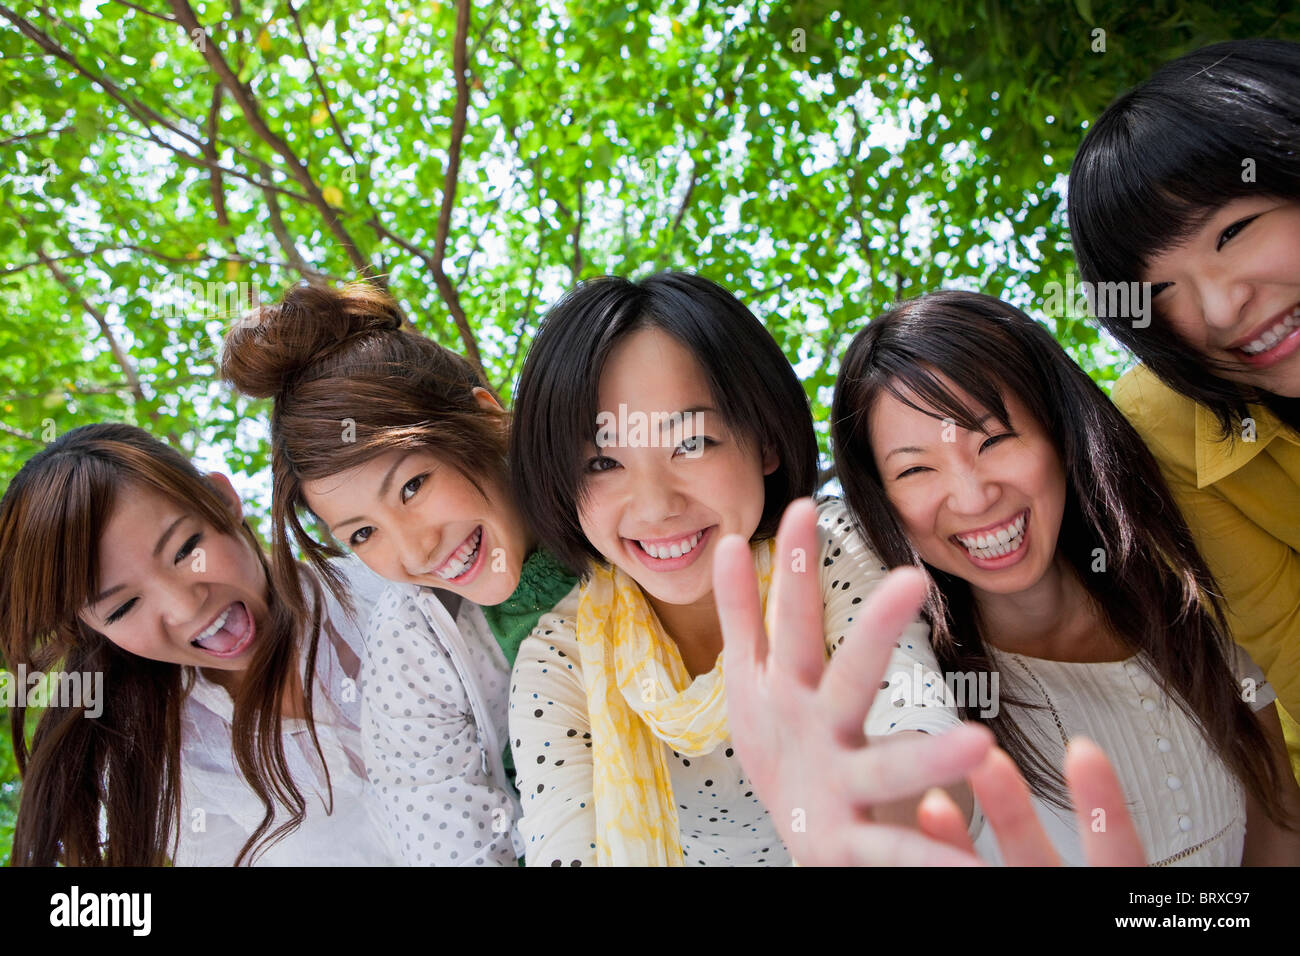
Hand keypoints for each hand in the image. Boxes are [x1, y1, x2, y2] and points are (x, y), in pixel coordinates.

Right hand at [713, 498, 1144, 865]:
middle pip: (845, 676)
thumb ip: (745, 614)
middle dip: (873, 631)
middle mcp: (811, 732)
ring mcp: (834, 788)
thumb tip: (733, 540)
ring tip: (978, 741)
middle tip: (911, 580)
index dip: (793, 567)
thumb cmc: (779, 745)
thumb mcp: (752, 680)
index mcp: (790, 690)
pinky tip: (976, 868)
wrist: (787, 834)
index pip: (791, 619)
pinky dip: (935, 862)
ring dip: (929, 758)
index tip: (805, 507)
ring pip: (887, 769)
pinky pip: (898, 854)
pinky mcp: (850, 844)